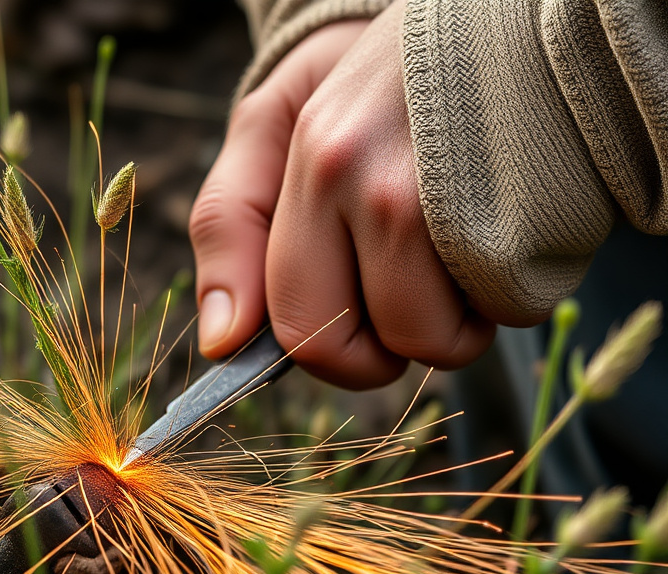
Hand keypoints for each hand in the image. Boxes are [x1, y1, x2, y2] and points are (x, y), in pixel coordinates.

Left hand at [190, 1, 495, 389]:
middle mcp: (381, 182)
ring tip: (451, 249)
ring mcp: (460, 196)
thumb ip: (230, 227)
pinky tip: (497, 230)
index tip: (351, 349)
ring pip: (441, 341)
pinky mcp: (534, 203)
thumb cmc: (364, 85)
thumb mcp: (270, 128)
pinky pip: (512, 310)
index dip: (324, 358)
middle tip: (403, 298)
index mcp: (316, 164)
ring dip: (453, 322)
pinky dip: (507, 293)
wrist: (481, 13)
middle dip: (386, 353)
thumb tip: (220, 343)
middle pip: (370, 351)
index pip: (298, 325)